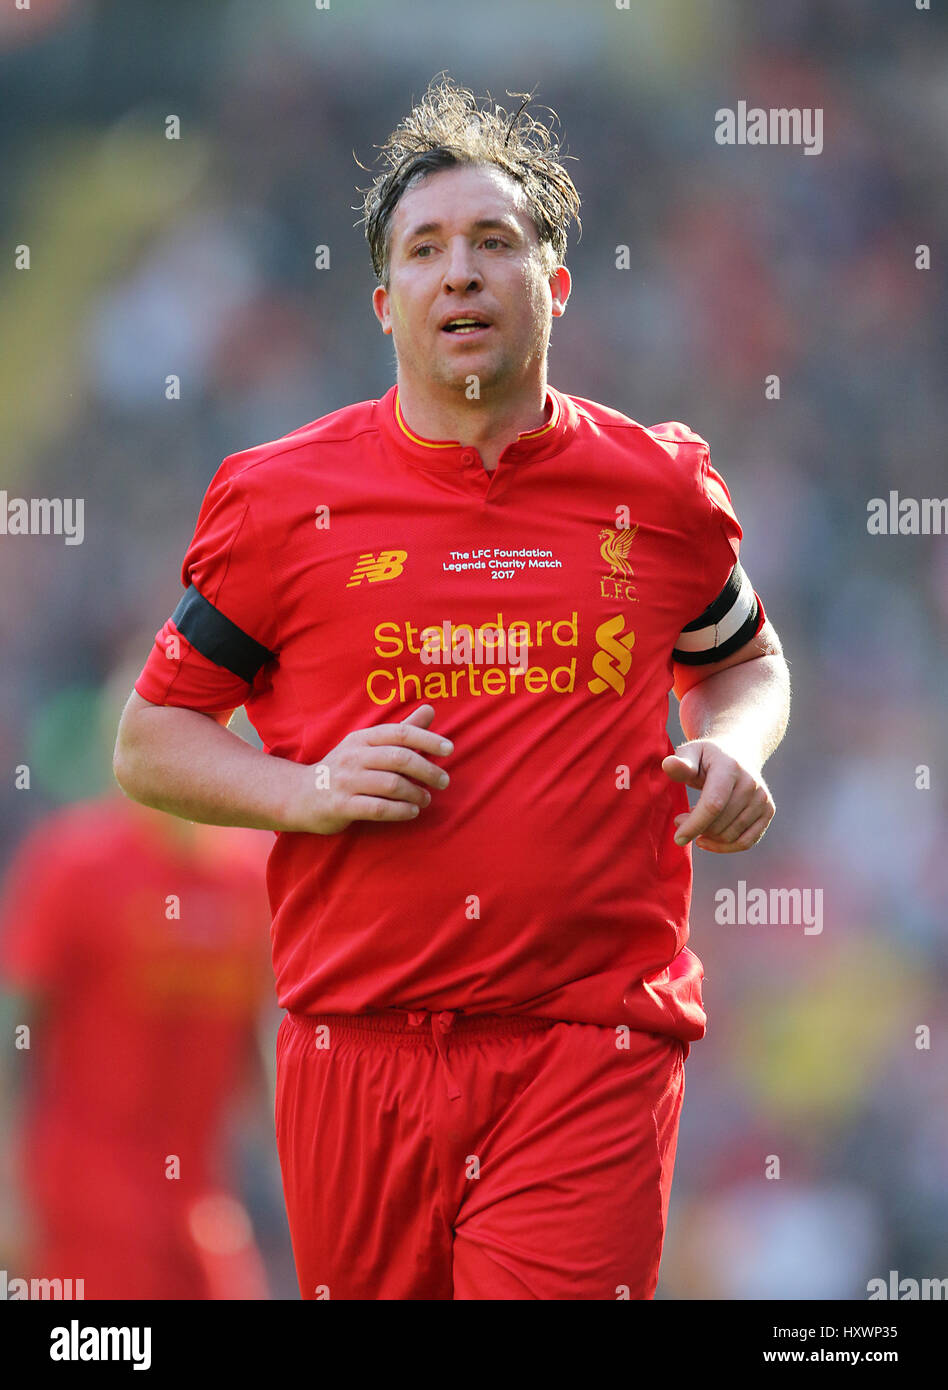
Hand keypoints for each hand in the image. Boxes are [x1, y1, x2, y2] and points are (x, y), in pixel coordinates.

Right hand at [293, 704, 452, 833]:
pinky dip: (401, 810)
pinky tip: (412, 811)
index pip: (400, 733)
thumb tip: (431, 710)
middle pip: (399, 758)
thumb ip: (401, 731)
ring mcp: (346, 781)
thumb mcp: (368, 745)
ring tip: (426, 799)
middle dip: (427, 770)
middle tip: (443, 781)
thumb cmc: (344, 769)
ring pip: (391, 784)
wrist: (301, 795)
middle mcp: (354, 756)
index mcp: (362, 738)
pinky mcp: (341, 805)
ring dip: (416, 793)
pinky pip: (378, 808)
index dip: (427, 739)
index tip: (449, 749)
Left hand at [661, 739, 773, 852]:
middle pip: (720, 823)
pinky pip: (746, 842)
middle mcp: (751, 783)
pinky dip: (724, 847)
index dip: (694, 825)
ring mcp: (762, 798)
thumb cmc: (707, 757)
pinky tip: (706, 840)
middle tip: (679, 821)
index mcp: (730, 768)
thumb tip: (669, 765)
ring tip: (694, 822)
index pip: (714, 804)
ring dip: (708, 836)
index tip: (678, 838)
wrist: (738, 752)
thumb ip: (680, 763)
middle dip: (696, 829)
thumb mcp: (690, 753)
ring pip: (731, 835)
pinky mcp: (768, 811)